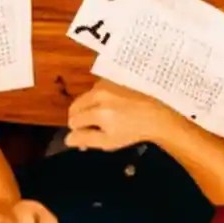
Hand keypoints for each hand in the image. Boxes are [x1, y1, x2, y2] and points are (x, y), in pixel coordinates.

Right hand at [65, 79, 180, 151]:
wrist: (155, 115)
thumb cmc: (132, 131)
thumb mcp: (108, 142)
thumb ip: (86, 139)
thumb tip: (68, 139)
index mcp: (99, 112)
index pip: (74, 120)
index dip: (77, 130)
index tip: (86, 135)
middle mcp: (100, 95)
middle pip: (75, 107)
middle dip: (79, 118)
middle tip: (91, 128)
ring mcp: (106, 85)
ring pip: (85, 98)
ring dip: (88, 108)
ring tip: (103, 118)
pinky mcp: (112, 80)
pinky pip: (95, 91)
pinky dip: (97, 99)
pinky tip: (110, 107)